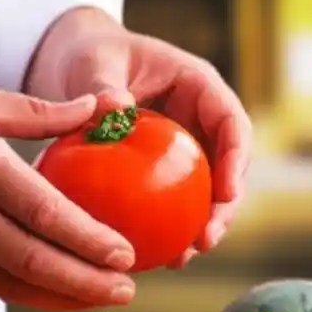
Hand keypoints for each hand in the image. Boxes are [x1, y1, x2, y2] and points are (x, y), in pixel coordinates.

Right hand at [0, 83, 135, 310]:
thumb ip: (36, 112)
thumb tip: (97, 108)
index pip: (43, 211)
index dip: (88, 240)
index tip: (126, 253)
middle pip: (33, 260)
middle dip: (86, 282)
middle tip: (127, 291)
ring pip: (10, 285)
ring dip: (60, 298)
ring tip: (99, 299)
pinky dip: (22, 293)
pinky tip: (52, 294)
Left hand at [27, 8, 251, 267]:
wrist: (75, 62)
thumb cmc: (91, 53)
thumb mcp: (95, 63)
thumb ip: (103, 85)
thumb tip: (115, 109)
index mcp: (199, 87)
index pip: (232, 124)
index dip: (236, 160)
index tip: (226, 193)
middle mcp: (200, 119)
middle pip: (228, 167)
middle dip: (224, 208)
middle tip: (204, 241)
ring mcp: (186, 146)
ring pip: (206, 191)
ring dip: (200, 226)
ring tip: (181, 258)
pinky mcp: (166, 169)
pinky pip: (175, 200)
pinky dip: (169, 227)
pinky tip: (154, 256)